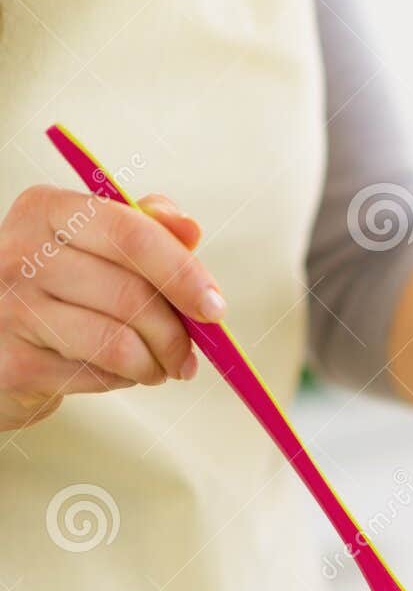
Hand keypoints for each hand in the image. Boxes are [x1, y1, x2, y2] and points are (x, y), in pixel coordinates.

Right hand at [0, 186, 223, 430]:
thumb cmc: (54, 290)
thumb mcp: (92, 246)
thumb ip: (143, 229)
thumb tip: (189, 228)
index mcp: (47, 210)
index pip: (131, 233)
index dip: (183, 273)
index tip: (214, 306)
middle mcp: (21, 253)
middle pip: (131, 294)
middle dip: (176, 333)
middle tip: (189, 354)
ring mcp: (13, 308)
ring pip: (118, 341)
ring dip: (155, 363)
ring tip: (160, 366)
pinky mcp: (14, 362)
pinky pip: (96, 375)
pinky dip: (123, 380)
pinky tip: (120, 373)